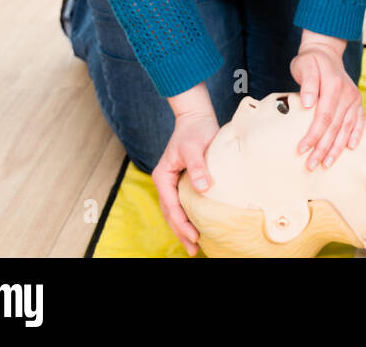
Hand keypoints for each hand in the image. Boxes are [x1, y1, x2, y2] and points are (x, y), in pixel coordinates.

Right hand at [153, 106, 218, 256]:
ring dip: (182, 227)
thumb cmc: (195, 130)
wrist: (195, 117)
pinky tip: (197, 226)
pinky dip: (187, 217)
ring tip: (194, 245)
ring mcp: (172, 183)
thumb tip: (202, 188)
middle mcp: (165, 182)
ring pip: (175, 211)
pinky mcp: (182, 181)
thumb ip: (198, 167)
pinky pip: (182, 203)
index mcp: (163, 176)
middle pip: (170, 213)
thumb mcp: (195, 147)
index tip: (194, 235)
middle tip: (193, 249)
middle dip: (180, 231)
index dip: (181, 222)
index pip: (171, 205)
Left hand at [290, 32, 364, 170]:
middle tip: (311, 165)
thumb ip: (308, 82)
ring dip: (337, 148)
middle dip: (323, 148)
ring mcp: (354, 98)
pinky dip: (356, 135)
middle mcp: (348, 93)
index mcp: (334, 85)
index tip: (301, 149)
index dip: (313, 135)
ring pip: (347, 127)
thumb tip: (308, 103)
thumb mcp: (304, 64)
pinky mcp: (357, 101)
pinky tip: (350, 148)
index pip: (324, 117)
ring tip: (327, 163)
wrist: (326, 51)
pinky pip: (360, 121)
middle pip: (335, 126)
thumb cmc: (311, 60)